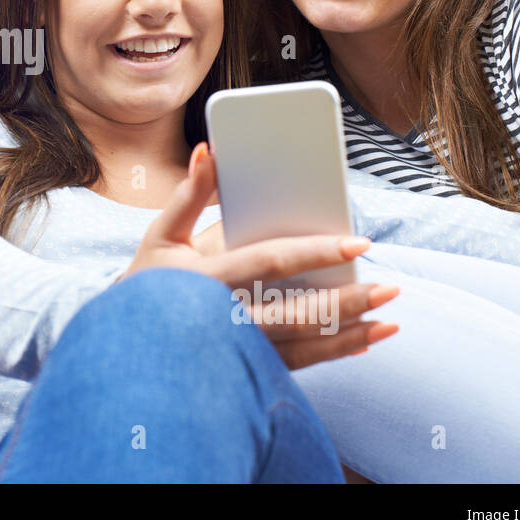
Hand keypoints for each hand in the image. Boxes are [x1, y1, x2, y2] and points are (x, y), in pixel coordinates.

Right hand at [121, 142, 399, 369]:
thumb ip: (190, 194)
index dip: (316, 251)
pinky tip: (366, 341)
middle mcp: (224, 320)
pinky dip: (335, 354)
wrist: (128, 343)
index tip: (357, 241)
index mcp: (206, 280)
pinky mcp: (246, 369)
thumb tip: (210, 150)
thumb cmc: (147, 280)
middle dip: (347, 301)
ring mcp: (237, 351)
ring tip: (389, 319)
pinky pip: (298, 365)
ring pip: (303, 346)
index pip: (270, 263)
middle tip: (390, 287)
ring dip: (351, 334)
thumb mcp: (160, 234)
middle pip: (297, 313)